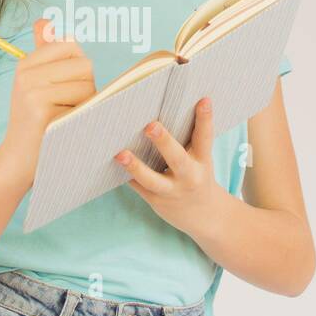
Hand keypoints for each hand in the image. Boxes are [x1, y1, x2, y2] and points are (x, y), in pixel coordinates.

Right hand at [0, 18, 95, 186]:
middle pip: (84, 66)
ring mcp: (32, 93)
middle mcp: (26, 74)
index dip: (78, 67)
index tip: (64, 86)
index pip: (72, 46)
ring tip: (64, 117)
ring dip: (85, 105)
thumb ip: (43, 51)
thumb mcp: (34, 82)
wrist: (18, 160)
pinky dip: (80, 119)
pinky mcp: (41, 112)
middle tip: (65, 106)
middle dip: (85, 87)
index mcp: (26, 64)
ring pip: (87, 87)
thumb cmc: (35, 122)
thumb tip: (44, 21)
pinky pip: (81, 107)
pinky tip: (64, 129)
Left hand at [113, 97, 224, 238]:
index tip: (203, 99)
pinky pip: (138, 187)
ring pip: (152, 180)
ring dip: (135, 167)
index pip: (205, 138)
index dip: (205, 118)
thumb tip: (162, 108)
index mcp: (202, 161)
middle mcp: (189, 176)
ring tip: (120, 154)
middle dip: (164, 142)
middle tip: (151, 126)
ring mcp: (172, 191)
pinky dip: (125, 176)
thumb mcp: (201, 158)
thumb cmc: (197, 175)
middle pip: (177, 158)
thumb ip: (188, 139)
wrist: (205, 215)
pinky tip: (110, 164)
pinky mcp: (156, 201)